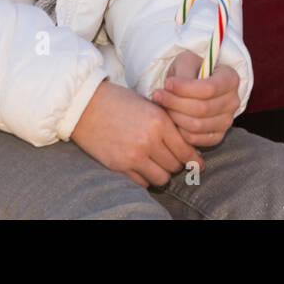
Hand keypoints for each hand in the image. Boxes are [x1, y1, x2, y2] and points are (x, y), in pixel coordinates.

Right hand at [71, 80, 200, 187]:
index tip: (198, 164)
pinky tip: (143, 168)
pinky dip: (146, 178)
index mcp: (160, 121)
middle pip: (175, 165)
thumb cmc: (119, 101)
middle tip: (175, 161)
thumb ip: (167, 123)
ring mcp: (134, 155)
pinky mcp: (119, 165)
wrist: (86, 106)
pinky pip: (142, 182)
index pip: (186, 149)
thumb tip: (185, 142)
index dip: (194, 159)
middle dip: (178, 165)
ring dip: (163, 174)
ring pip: (162, 178)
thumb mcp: (149, 105)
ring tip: (159, 166)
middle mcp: (150, 140)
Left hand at [152, 52, 240, 147]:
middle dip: (175, 103)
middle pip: (203, 108)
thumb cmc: (190, 71)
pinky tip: (171, 119)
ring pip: (197, 125)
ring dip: (174, 117)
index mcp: (230, 79)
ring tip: (163, 106)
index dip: (185, 88)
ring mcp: (227, 120)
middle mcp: (233, 101)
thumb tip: (171, 86)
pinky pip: (195, 138)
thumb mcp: (186, 61)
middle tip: (158, 96)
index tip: (167, 83)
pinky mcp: (217, 136)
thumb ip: (182, 72)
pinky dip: (179, 131)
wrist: (193, 86)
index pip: (210, 88)